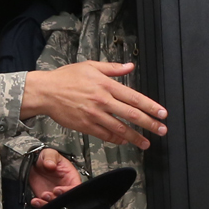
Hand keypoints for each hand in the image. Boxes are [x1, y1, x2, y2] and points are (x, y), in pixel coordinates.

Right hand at [22, 61, 167, 148]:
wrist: (46, 92)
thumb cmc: (66, 77)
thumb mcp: (90, 66)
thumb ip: (112, 68)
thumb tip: (130, 66)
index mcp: (106, 85)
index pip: (134, 97)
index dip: (150, 106)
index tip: (162, 113)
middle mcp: (102, 101)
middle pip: (131, 114)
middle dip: (149, 124)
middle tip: (162, 130)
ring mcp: (94, 115)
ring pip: (120, 128)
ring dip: (135, 137)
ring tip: (147, 142)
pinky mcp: (86, 126)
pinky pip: (105, 134)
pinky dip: (116, 139)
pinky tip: (125, 141)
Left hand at [27, 147, 82, 205]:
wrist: (33, 164)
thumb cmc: (46, 158)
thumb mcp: (49, 153)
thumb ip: (51, 157)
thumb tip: (51, 165)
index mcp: (71, 177)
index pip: (75, 188)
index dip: (68, 191)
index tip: (58, 189)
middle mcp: (64, 188)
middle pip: (66, 199)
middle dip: (57, 199)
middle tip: (48, 194)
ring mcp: (55, 194)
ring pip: (55, 204)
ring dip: (48, 203)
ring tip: (41, 196)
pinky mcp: (45, 199)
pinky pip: (44, 205)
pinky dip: (40, 205)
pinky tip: (35, 201)